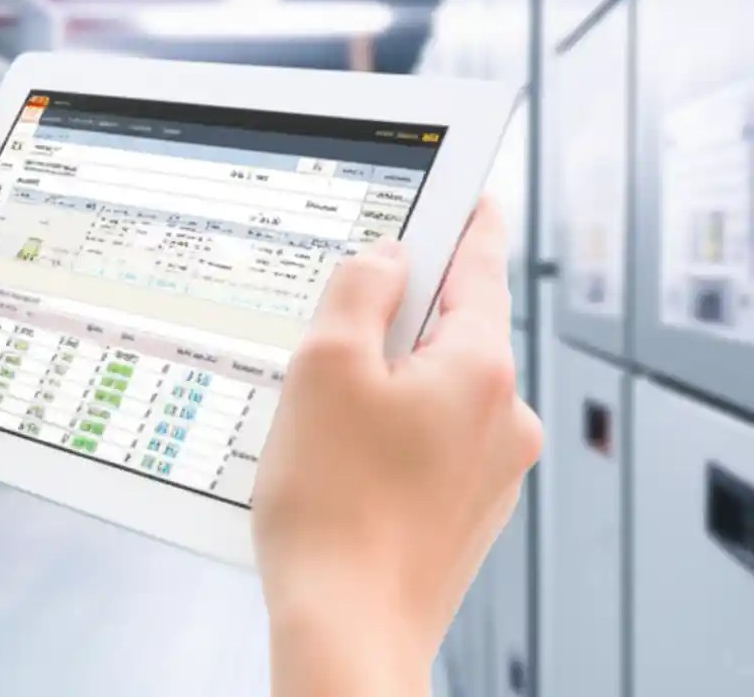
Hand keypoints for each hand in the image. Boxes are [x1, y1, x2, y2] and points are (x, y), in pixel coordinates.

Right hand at [253, 199, 541, 695]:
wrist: (348, 629)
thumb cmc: (333, 508)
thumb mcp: (325, 369)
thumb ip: (358, 291)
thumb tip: (386, 260)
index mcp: (480, 369)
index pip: (480, 267)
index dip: (469, 223)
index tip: (472, 196)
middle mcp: (502, 416)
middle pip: (450, 332)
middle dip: (393, 326)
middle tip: (330, 342)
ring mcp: (491, 470)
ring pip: (434, 392)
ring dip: (384, 387)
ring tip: (322, 426)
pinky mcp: (467, 510)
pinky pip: (430, 443)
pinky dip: (390, 436)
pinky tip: (343, 466)